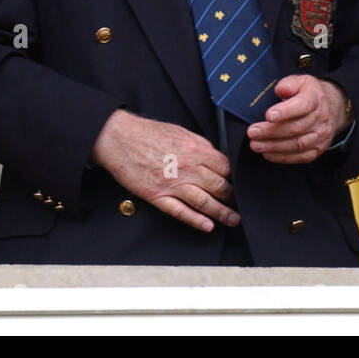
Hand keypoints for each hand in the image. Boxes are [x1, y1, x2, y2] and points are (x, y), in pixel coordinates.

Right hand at [92, 109, 238, 232]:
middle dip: (232, 197)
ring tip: (232, 220)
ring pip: (205, 202)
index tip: (237, 184)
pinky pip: (181, 212)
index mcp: (195, 149)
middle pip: (219, 186)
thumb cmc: (148, 133)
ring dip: (222, 213)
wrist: (119, 138)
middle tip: (239, 204)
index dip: (234, 177)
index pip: (225, 168)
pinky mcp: (157, 195)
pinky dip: (196, 220)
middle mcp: (187, 167)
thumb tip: (216, 158)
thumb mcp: (180, 131)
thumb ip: (200, 146)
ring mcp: (172, 183)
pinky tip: (207, 225)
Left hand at [247, 76, 349, 163]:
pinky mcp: (318, 149)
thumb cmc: (308, 94)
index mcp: (315, 98)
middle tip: (252, 132)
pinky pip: (301, 156)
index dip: (285, 111)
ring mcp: (321, 135)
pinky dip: (282, 157)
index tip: (268, 115)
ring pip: (297, 144)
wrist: (331, 108)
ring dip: (274, 146)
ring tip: (255, 145)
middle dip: (271, 131)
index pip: (302, 105)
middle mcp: (321, 118)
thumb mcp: (300, 81)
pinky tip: (267, 154)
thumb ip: (289, 83)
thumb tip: (281, 90)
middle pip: (296, 128)